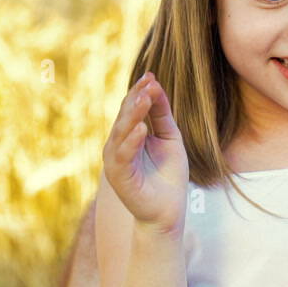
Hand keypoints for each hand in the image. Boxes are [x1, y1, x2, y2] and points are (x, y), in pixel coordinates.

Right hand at [101, 71, 188, 234]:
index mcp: (129, 135)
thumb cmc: (168, 176)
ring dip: (133, 114)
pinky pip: (124, 156)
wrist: (169, 211)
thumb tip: (156, 86)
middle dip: (136, 98)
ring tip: (144, 99)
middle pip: (125, 116)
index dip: (140, 92)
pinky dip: (132, 141)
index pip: (131, 108)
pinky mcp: (120, 177)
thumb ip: (162, 115)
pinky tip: (141, 128)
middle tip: (148, 83)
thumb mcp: (170, 138)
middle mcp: (118, 145)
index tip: (151, 75)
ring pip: (122, 133)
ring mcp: (117, 161)